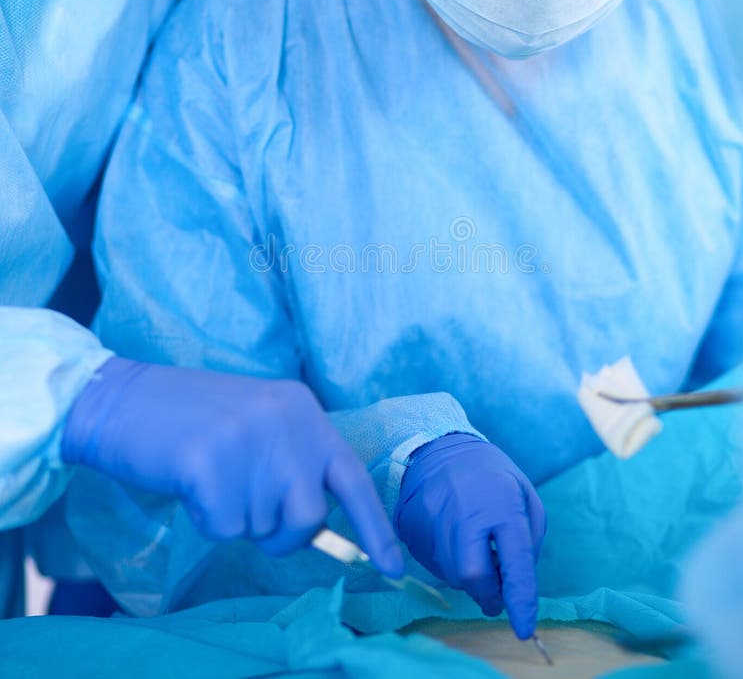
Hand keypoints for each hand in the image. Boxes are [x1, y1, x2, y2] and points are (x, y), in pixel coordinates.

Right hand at [63, 357, 402, 576]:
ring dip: (236, 518)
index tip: (394, 569)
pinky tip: (190, 481)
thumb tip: (315, 527)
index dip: (375, 526)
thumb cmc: (193, 421)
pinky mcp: (209, 461)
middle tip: (242, 505)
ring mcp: (248, 438)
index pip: (352, 476)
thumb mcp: (259, 426)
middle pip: (308, 516)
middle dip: (278, 531)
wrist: (124, 398)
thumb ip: (293, 464)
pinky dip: (205, 519)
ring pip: (263, 527)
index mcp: (303, 409)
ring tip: (211, 477)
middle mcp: (286, 420)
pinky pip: (223, 529)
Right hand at [395, 433, 544, 638]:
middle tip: (495, 589)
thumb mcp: (524, 495)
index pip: (515, 565)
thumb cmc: (490, 474)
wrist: (438, 448)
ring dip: (467, 576)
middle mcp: (464, 513)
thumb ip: (528, 540)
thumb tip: (515, 585)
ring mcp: (433, 519)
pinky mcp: (410, 526)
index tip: (525, 629)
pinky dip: (446, 563)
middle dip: (486, 592)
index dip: (521, 602)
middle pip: (471, 576)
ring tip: (472, 549)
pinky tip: (451, 539)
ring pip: (450, 574)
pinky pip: (430, 564)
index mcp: (501, 505)